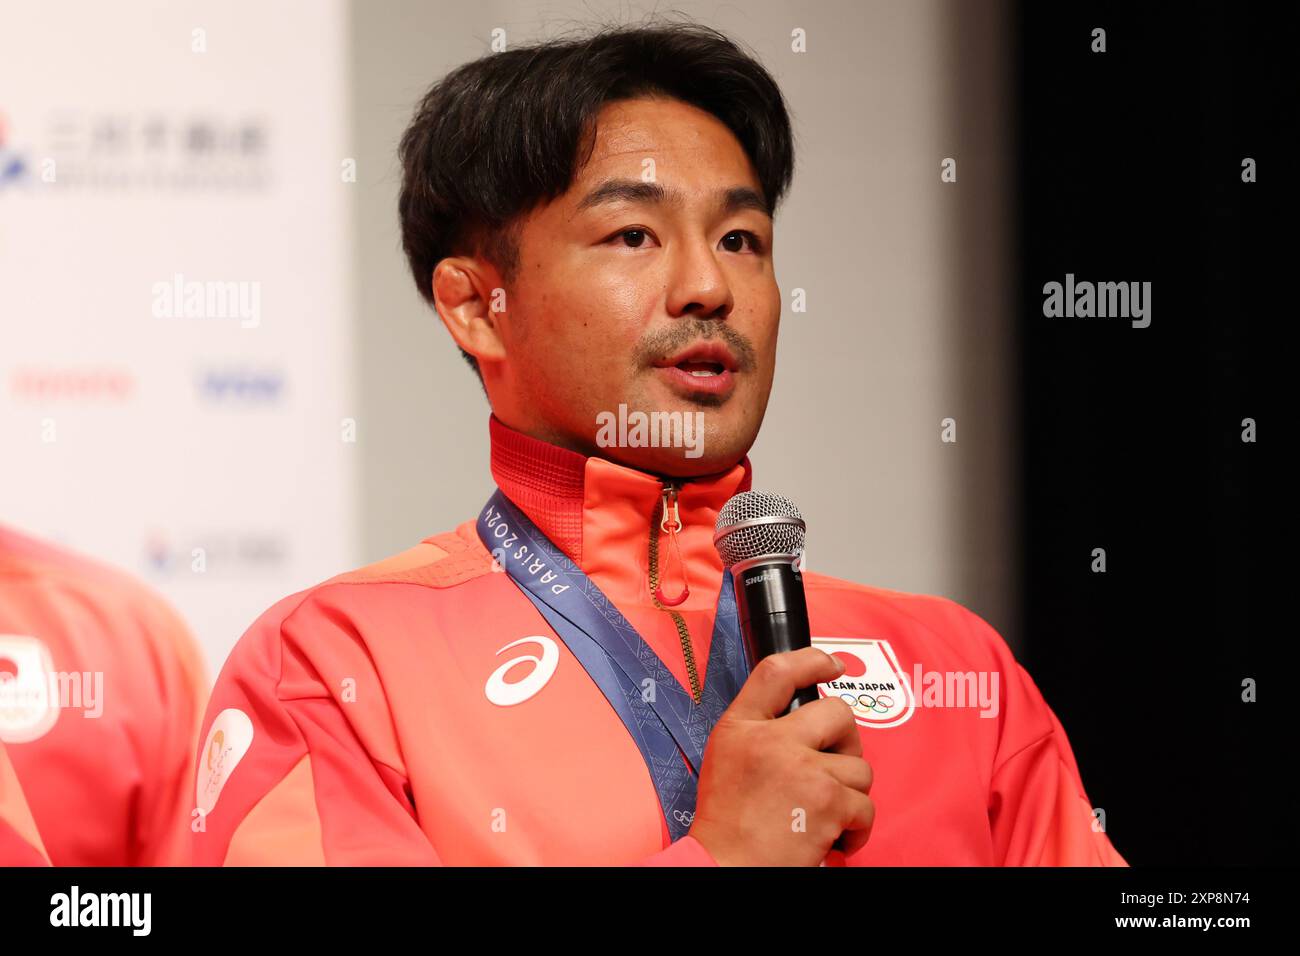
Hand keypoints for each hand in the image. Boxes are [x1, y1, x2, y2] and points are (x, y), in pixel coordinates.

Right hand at [688, 647, 873, 865]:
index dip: (812, 660)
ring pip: (859, 767)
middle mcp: (772, 741)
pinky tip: (835, 836)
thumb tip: (807, 716)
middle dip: (848, 739)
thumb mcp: (726, 756)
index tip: (831, 665)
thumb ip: (758, 729)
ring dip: (851, 793)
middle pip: (837, 712)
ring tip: (827, 813)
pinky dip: (857, 827)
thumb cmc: (728, 820)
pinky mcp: (828, 803)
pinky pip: (865, 805)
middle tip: (836, 765)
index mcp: (742, 727)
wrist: (725, 867)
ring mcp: (803, 770)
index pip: (777, 672)